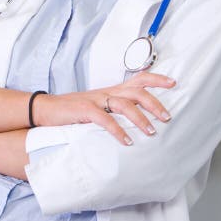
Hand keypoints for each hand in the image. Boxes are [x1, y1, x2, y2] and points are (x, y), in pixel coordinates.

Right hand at [34, 72, 175, 145]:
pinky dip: (117, 130)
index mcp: (112, 90)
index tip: (173, 82)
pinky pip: (105, 119)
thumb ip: (116, 109)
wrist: (47, 109)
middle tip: (167, 117)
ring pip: (124, 104)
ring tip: (151, 132)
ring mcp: (96, 100)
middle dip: (155, 103)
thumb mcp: (98, 106)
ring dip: (140, 118)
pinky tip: (127, 141)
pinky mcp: (84, 110)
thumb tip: (138, 120)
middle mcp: (107, 92)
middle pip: (137, 91)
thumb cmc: (74, 110)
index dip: (157, 79)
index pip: (139, 78)